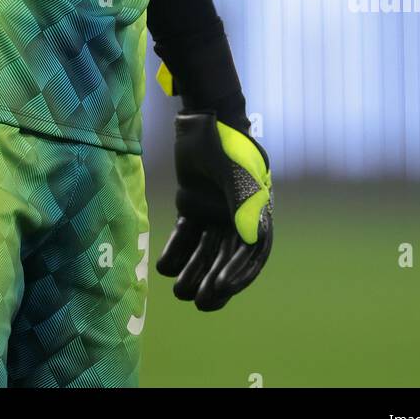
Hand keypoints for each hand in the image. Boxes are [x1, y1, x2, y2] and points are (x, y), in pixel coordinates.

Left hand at [156, 112, 272, 310]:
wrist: (201, 118)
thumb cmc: (225, 142)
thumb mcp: (234, 171)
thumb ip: (242, 202)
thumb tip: (254, 239)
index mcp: (255, 212)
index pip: (250, 253)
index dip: (238, 275)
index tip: (220, 288)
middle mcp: (236, 217)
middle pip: (227, 259)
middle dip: (213, 282)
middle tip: (198, 300)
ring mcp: (213, 213)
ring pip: (204, 252)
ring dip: (194, 272)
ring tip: (179, 291)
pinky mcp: (192, 207)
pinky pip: (185, 236)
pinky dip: (176, 252)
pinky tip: (164, 267)